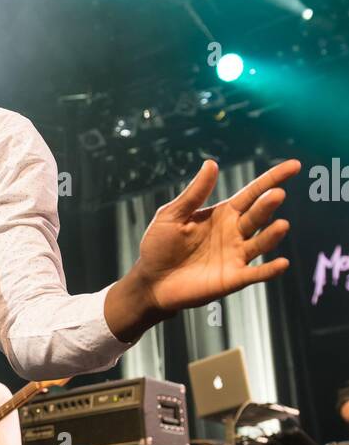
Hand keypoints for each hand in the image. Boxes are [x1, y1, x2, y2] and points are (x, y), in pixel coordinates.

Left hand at [105, 158, 300, 341]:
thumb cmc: (159, 245)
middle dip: (267, 205)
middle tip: (276, 195)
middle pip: (257, 216)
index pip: (253, 193)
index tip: (294, 166)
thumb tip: (211, 164)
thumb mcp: (172, 215)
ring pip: (260, 243)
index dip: (273, 178)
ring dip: (272, 235)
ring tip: (282, 224)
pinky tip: (281, 264)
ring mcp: (235, 256)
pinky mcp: (232, 279)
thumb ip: (194, 194)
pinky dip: (269, 271)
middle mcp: (234, 233)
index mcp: (223, 214)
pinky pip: (255, 274)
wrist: (150, 281)